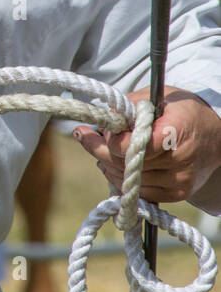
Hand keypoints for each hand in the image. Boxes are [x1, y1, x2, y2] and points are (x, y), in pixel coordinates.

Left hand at [73, 86, 220, 201]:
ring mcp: (180, 179)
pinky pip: (139, 193)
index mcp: (175, 130)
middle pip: (127, 163)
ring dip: (108, 165)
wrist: (215, 135)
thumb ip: (128, 107)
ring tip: (101, 149)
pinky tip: (114, 166)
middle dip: (100, 149)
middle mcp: (180, 158)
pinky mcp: (178, 193)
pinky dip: (122, 180)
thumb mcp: (155, 98)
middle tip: (84, 136)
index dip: (113, 139)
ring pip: (129, 180)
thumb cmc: (180, 112)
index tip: (98, 129)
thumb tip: (102, 120)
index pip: (135, 144)